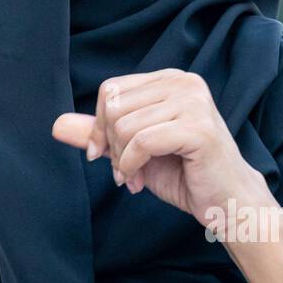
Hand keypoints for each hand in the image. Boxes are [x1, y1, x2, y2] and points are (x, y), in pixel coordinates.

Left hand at [52, 68, 268, 231]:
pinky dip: (131, 166)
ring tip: (135, 177)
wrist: (226, 202)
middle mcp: (184, 82)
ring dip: (121, 161)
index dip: (98, 126)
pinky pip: (142, 142)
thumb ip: (99, 134)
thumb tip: (56, 125)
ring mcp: (194, 102)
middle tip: (124, 171)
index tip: (104, 155)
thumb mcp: (132, 150)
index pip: (111, 90)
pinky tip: (140, 180)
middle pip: (115, 106)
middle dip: (110, 145)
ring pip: (125, 125)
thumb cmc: (183, 174)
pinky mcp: (199, 128)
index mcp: (169, 79)